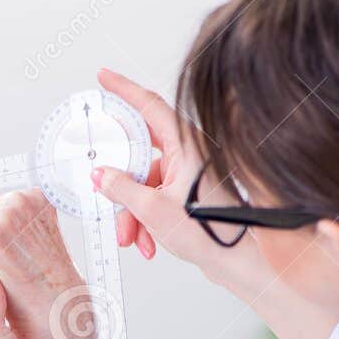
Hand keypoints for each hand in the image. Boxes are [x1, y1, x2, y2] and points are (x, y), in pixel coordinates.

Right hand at [91, 69, 270, 293]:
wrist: (236, 262)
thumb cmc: (210, 233)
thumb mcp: (153, 210)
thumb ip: (121, 189)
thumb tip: (102, 176)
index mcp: (186, 146)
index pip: (149, 106)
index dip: (123, 89)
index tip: (104, 77)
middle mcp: (189, 153)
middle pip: (140, 154)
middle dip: (121, 185)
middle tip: (107, 198)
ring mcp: (189, 172)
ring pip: (145, 181)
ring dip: (132, 211)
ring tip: (133, 237)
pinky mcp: (188, 191)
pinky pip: (156, 195)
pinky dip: (146, 218)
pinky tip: (148, 241)